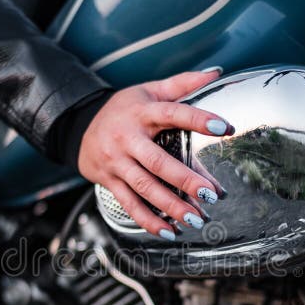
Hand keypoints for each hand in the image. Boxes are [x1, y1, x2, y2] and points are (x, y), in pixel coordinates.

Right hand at [77, 69, 231, 239]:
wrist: (78, 128)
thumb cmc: (123, 109)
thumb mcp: (148, 91)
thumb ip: (182, 83)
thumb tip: (216, 72)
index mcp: (142, 112)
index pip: (173, 113)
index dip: (198, 119)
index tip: (225, 128)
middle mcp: (127, 137)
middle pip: (157, 161)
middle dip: (185, 180)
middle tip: (210, 195)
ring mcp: (116, 162)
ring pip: (144, 187)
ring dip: (170, 206)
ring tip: (195, 219)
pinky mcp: (109, 181)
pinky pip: (129, 204)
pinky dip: (149, 221)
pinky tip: (169, 232)